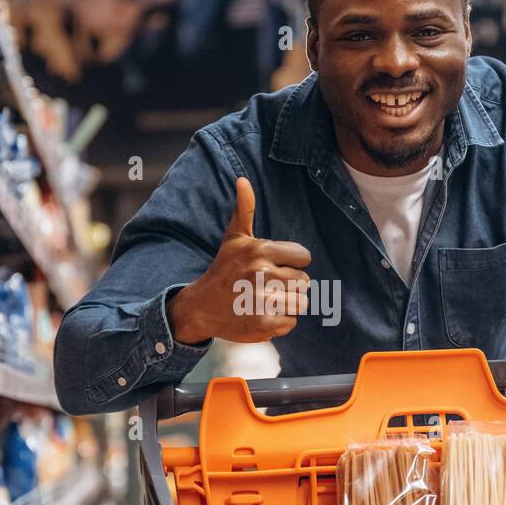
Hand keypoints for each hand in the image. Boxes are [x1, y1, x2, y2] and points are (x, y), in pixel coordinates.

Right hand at [168, 177, 312, 343]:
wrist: (201, 307)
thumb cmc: (224, 269)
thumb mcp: (234, 238)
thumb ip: (244, 209)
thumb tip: (243, 180)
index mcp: (261, 250)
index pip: (304, 257)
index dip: (292, 264)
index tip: (273, 268)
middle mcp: (262, 273)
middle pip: (304, 282)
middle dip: (289, 285)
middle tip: (267, 287)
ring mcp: (263, 300)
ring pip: (301, 302)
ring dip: (287, 304)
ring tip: (265, 301)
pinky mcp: (263, 324)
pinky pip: (292, 322)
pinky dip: (280, 323)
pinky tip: (262, 316)